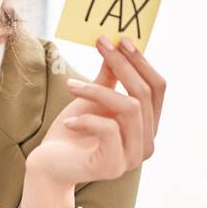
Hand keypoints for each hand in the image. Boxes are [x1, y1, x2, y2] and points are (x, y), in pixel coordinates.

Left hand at [27, 34, 167, 188]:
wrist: (49, 165)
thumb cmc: (72, 131)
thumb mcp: (92, 99)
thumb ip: (109, 77)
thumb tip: (116, 45)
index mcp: (148, 126)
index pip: (157, 88)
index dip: (141, 62)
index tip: (120, 41)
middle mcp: (147, 143)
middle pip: (145, 94)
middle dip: (123, 65)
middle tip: (100, 45)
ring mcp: (132, 158)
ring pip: (130, 109)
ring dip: (98, 91)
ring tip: (70, 85)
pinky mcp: (114, 166)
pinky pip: (109, 130)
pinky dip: (86, 120)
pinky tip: (69, 122)